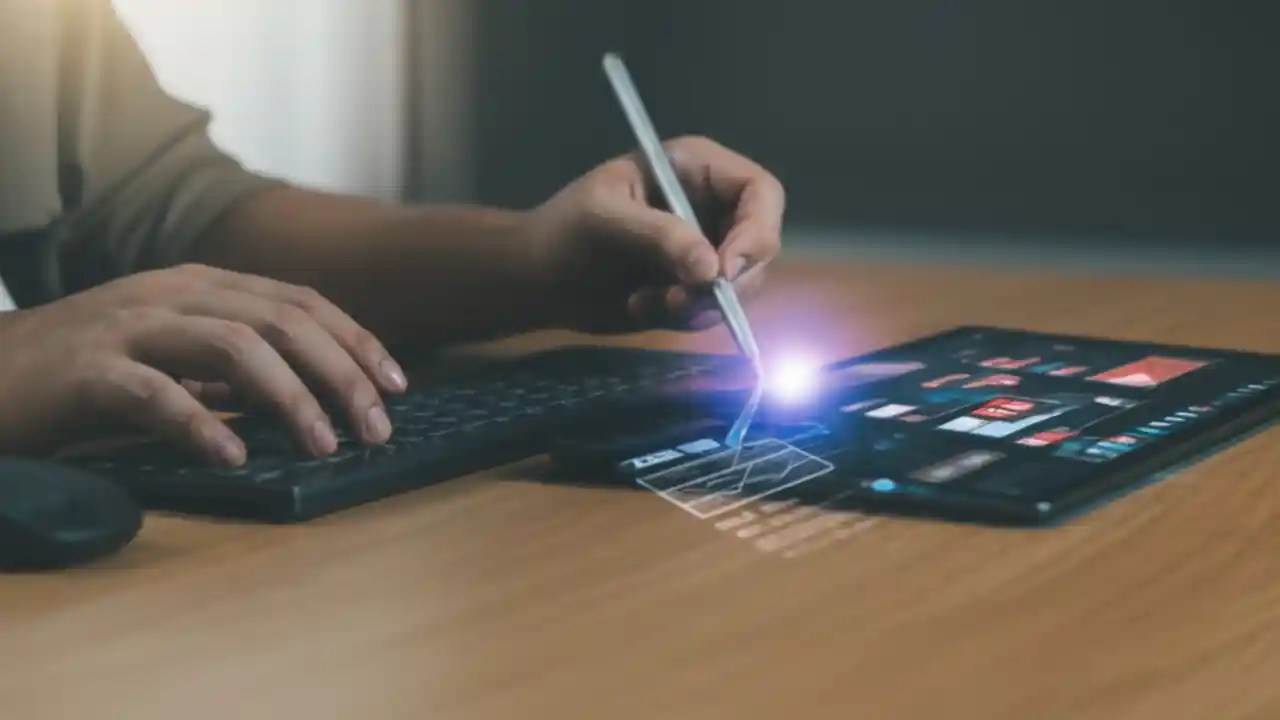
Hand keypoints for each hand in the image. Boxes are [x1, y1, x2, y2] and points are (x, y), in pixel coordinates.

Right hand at [0, 264, 406, 464]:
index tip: (397, 385)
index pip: (300, 302)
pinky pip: (155, 394)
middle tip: (377, 427)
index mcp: (199, 287)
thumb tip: (308, 399)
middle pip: (282, 320)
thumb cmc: (82, 372)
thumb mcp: (170, 356)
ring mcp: (127, 326)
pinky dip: (201, 426)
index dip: (355, 340)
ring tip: (325, 445)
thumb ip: (231, 369)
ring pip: (234, 346)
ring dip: (291, 398)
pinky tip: (234, 458)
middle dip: (342, 373)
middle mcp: (171, 295)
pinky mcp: (85, 371)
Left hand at [527, 135, 784, 332]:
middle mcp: (711, 206)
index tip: (725, 271)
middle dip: (728, 281)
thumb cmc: (563, 231)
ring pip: (743, 285)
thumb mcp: (604, 220)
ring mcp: (707, 248)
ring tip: (645, 301)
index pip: (760, 192)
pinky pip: (717, 310)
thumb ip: (659, 236)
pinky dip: (684, 317)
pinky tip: (639, 306)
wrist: (539, 279)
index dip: (757, 231)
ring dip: (699, 304)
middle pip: (761, 244)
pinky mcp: (696, 286)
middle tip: (680, 299)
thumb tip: (711, 270)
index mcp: (696, 169)